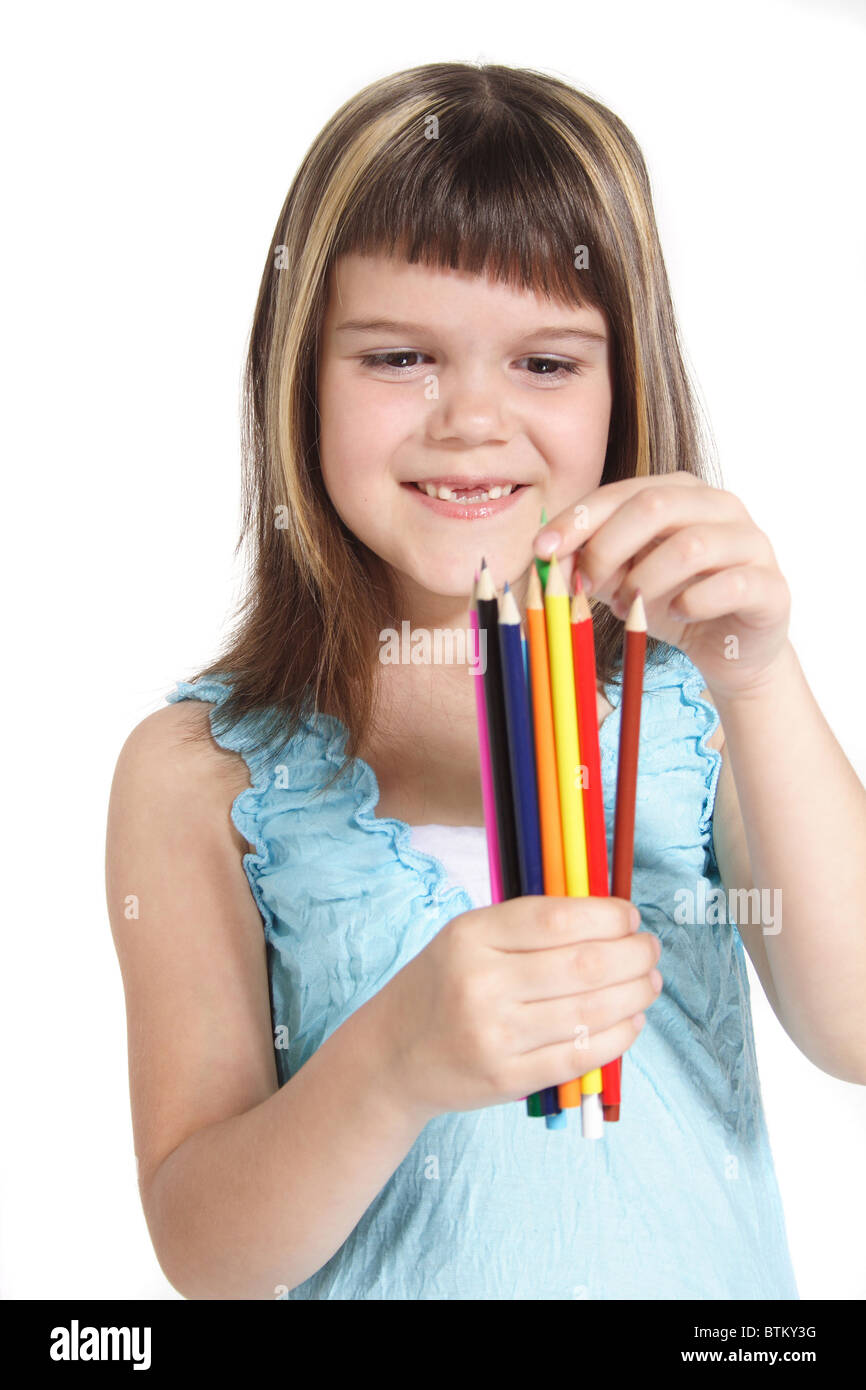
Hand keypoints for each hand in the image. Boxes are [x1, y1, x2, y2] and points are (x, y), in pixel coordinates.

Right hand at [372, 896, 660, 1122]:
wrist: (392, 1055)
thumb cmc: (442, 985)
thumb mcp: (468, 938)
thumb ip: (529, 926)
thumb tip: (611, 917)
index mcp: (471, 936)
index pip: (558, 919)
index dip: (608, 917)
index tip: (630, 917)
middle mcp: (480, 984)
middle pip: (584, 965)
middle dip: (634, 954)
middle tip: (650, 950)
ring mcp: (494, 1036)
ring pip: (591, 1011)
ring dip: (635, 994)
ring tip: (649, 982)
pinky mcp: (507, 1078)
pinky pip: (580, 1055)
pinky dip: (618, 1036)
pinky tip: (631, 1020)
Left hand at [534, 471, 791, 699]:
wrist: (730, 649)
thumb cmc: (674, 603)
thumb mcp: (621, 580)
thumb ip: (588, 563)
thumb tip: (544, 558)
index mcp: (681, 493)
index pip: (621, 492)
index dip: (578, 520)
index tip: (543, 550)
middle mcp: (719, 506)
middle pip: (655, 507)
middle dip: (609, 548)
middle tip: (589, 585)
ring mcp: (751, 542)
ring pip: (691, 546)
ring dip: (647, 582)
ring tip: (632, 608)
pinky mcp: (770, 585)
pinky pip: (730, 585)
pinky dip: (693, 602)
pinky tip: (679, 614)